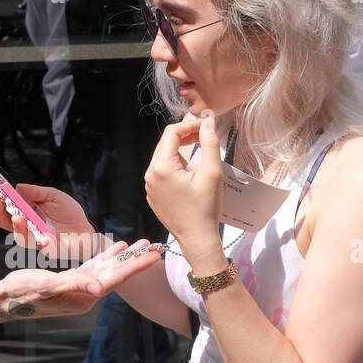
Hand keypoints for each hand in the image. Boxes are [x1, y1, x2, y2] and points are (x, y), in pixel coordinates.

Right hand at [0, 173, 99, 261]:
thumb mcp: (53, 195)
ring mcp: (34, 237)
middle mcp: (26, 224)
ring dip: (15, 225)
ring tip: (17, 216)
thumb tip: (16, 187)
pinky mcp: (44, 249)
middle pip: (4, 219)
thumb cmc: (69, 214)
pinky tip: (43, 237)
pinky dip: (39, 241)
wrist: (86, 232)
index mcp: (25, 210)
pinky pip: (37, 246)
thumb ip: (35, 192)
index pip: (4, 202)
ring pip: (17, 234)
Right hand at [1, 238, 160, 314]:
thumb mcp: (47, 285)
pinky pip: (94, 267)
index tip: (153, 257)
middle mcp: (85, 294)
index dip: (135, 266)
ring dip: (124, 256)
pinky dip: (106, 257)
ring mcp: (80, 288)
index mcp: (84, 297)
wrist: (5, 299)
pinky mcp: (71, 280)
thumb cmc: (22, 293)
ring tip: (142, 243)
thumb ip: (74, 285)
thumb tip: (98, 288)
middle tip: (156, 246)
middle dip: (136, 260)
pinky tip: (116, 247)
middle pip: (116, 274)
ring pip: (108, 269)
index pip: (115, 279)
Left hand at [144, 111, 224, 262]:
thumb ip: (210, 143)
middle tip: (205, 136)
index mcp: (161, 167)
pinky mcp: (154, 196)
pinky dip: (176, 167)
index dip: (190, 125)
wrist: (197, 239)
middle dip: (186, 137)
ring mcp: (150, 187)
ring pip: (164, 159)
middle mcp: (150, 175)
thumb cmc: (205, 209)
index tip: (207, 127)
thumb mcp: (212, 173)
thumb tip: (208, 122)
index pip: (172, 133)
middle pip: (166, 144)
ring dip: (181, 153)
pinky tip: (191, 175)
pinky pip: (163, 174)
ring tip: (201, 157)